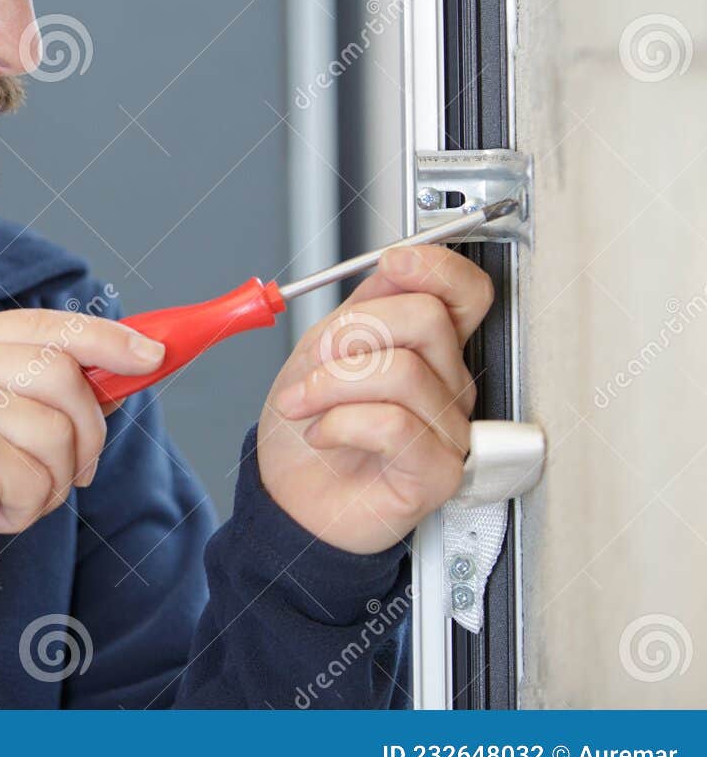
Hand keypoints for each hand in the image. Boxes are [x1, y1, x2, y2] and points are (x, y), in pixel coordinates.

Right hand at [0, 309, 166, 552]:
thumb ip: (24, 385)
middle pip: (63, 376)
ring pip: (58, 434)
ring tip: (11, 494)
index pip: (46, 325)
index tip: (152, 355)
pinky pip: (35, 480)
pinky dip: (24, 509)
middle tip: (81, 471)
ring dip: (53, 481)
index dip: (107, 339)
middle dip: (90, 431)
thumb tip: (114, 378)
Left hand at [257, 246, 494, 553]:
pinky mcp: (439, 472)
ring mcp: (450, 429)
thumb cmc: (308, 424)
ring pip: (402, 371)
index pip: (468, 291)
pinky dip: (339, 423)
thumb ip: (366, 305)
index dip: (437, 267)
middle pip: (427, 319)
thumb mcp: (322, 348)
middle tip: (317, 364)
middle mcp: (449, 383)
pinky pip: (392, 424)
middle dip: (351, 333)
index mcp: (427, 345)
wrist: (289, 494)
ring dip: (329, 385)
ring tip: (305, 406)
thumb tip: (401, 261)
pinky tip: (324, 435)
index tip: (394, 262)